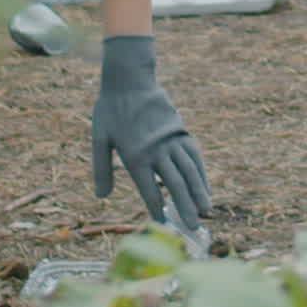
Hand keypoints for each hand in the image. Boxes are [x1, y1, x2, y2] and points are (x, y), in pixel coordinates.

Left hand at [90, 34, 208, 238]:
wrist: (129, 79)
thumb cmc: (110, 110)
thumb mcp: (99, 139)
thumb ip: (102, 169)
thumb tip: (101, 197)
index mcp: (135, 155)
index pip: (149, 189)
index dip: (157, 209)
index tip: (164, 225)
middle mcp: (156, 150)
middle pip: (175, 183)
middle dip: (186, 207)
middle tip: (195, 227)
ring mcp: (171, 140)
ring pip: (189, 170)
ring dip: (199, 191)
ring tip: (207, 211)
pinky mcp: (180, 130)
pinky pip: (194, 155)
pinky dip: (201, 172)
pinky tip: (205, 186)